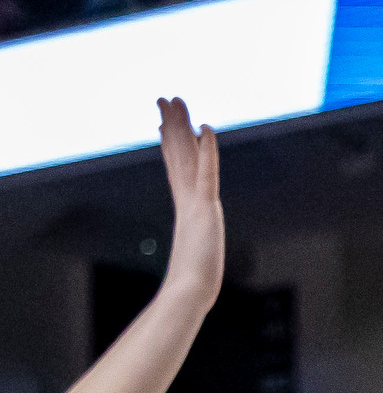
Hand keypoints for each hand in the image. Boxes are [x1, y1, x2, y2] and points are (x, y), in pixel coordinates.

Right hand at [156, 98, 223, 309]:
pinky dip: (207, 150)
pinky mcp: (204, 207)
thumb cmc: (192, 286)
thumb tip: (188, 275)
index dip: (172, 144)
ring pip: (187, 155)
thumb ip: (192, 261)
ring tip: (176, 100)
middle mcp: (188, 200)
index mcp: (187, 210)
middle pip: (178, 154)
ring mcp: (195, 202)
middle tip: (165, 99)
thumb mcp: (196, 263)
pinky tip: (207, 128)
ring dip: (183, 126)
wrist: (189, 293)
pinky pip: (207, 171)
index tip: (165, 125)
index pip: (178, 169)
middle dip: (172, 125)